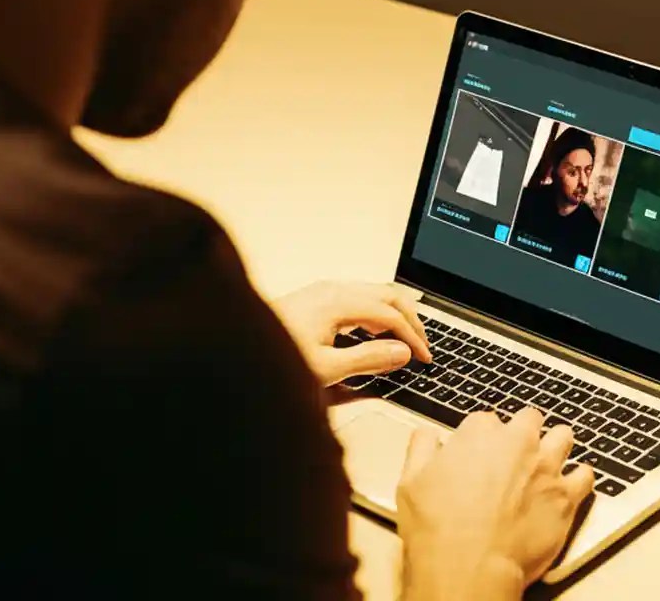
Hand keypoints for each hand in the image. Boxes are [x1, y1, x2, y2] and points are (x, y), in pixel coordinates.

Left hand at [271, 280, 431, 387]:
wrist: (235, 349)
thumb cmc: (273, 361)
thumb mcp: (325, 368)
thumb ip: (368, 359)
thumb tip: (401, 353)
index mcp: (338, 302)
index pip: (390, 314)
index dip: (412, 336)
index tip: (423, 357)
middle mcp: (333, 290)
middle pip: (387, 295)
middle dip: (410, 320)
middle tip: (423, 346)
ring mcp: (323, 292)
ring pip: (374, 294)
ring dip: (395, 315)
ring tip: (406, 340)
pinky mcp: (315, 299)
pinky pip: (359, 298)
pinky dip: (377, 314)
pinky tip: (376, 333)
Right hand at [397, 409, 595, 598]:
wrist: (468, 566)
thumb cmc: (439, 528)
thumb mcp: (411, 481)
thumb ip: (421, 449)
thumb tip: (426, 435)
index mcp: (480, 433)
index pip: (485, 421)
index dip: (481, 440)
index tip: (477, 455)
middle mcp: (517, 442)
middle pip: (528, 420)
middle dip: (523, 433)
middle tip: (513, 456)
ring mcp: (546, 467)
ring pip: (562, 437)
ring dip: (555, 446)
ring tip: (546, 462)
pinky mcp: (566, 496)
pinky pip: (585, 476)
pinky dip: (579, 479)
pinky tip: (571, 486)